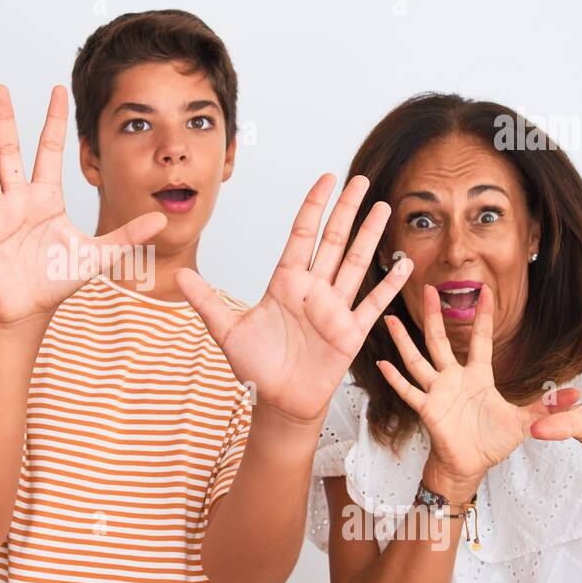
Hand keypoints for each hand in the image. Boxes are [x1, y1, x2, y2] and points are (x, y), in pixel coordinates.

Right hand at [0, 84, 166, 326]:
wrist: (28, 309)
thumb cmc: (57, 281)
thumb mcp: (98, 255)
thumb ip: (129, 235)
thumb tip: (162, 219)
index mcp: (47, 198)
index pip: (49, 150)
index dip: (54, 121)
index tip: (58, 90)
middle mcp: (19, 198)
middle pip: (11, 150)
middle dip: (5, 119)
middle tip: (0, 88)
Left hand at [176, 175, 412, 424]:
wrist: (279, 403)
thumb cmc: (256, 367)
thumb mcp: (226, 330)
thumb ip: (206, 301)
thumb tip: (178, 274)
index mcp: (285, 283)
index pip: (302, 235)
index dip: (314, 207)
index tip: (325, 180)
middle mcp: (313, 290)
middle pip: (333, 240)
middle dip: (347, 210)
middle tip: (360, 181)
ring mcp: (334, 309)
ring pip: (355, 263)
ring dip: (369, 236)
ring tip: (383, 207)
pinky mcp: (351, 332)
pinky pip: (373, 303)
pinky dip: (389, 284)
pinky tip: (403, 264)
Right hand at [379, 283, 578, 499]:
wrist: (470, 465)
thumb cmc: (491, 442)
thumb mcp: (522, 421)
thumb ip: (543, 406)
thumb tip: (573, 394)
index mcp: (478, 376)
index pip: (480, 341)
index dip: (483, 317)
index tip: (484, 291)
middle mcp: (454, 378)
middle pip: (440, 341)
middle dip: (435, 315)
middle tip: (429, 289)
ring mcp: (437, 392)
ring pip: (417, 360)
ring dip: (404, 340)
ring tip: (390, 319)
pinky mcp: (427, 409)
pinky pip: (408, 391)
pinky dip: (395, 378)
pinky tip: (382, 364)